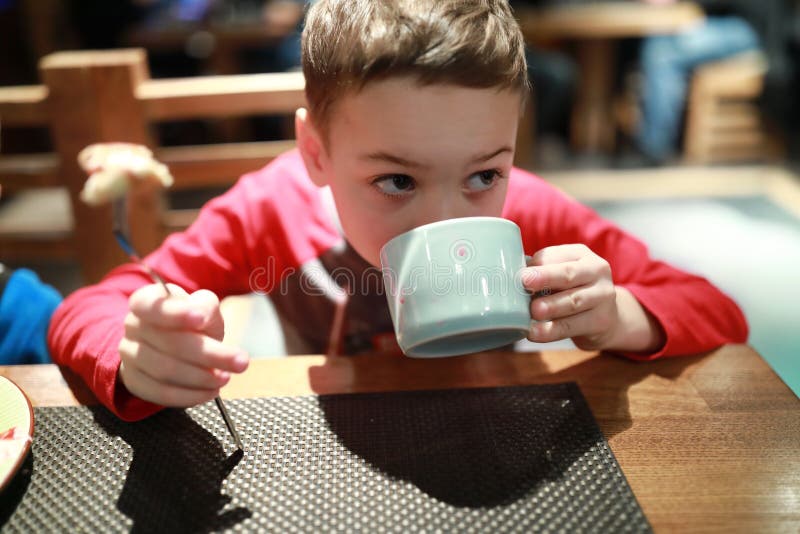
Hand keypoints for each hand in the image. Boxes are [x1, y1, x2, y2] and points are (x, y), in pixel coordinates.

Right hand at [118, 283, 248, 406]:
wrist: (173, 345)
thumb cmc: (192, 323)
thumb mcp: (202, 307)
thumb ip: (204, 306)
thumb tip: (202, 315)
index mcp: (145, 301)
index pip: (151, 306)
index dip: (175, 313)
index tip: (201, 319)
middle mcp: (133, 327)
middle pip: (168, 343)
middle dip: (208, 354)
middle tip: (240, 362)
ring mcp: (129, 355)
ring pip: (164, 370)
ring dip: (200, 378)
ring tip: (225, 378)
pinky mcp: (134, 382)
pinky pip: (160, 393)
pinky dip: (189, 396)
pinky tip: (210, 392)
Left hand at [522, 245, 664, 352]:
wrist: (606, 317)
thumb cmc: (571, 291)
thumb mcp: (560, 275)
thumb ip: (540, 274)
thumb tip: (508, 278)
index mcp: (581, 254)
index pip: (554, 256)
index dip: (535, 265)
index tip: (517, 275)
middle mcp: (596, 271)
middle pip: (568, 274)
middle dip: (546, 277)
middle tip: (525, 282)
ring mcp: (603, 296)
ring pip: (573, 301)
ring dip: (551, 306)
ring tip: (533, 311)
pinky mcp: (601, 321)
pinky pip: (572, 326)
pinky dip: (551, 331)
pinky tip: (535, 332)